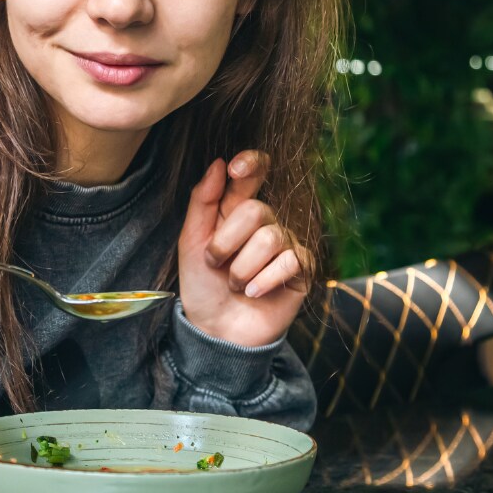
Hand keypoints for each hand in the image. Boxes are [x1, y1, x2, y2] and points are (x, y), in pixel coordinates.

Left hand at [177, 151, 307, 346]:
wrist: (216, 330)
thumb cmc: (202, 284)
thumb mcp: (191, 241)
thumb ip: (202, 200)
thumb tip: (218, 163)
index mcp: (236, 209)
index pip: (254, 172)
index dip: (251, 163)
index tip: (236, 168)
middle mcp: (265, 222)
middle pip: (257, 210)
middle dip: (228, 241)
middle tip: (215, 263)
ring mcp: (286, 244)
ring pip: (270, 239)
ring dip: (243, 268)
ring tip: (235, 285)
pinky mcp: (302, 269)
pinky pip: (289, 262)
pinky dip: (264, 281)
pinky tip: (254, 293)